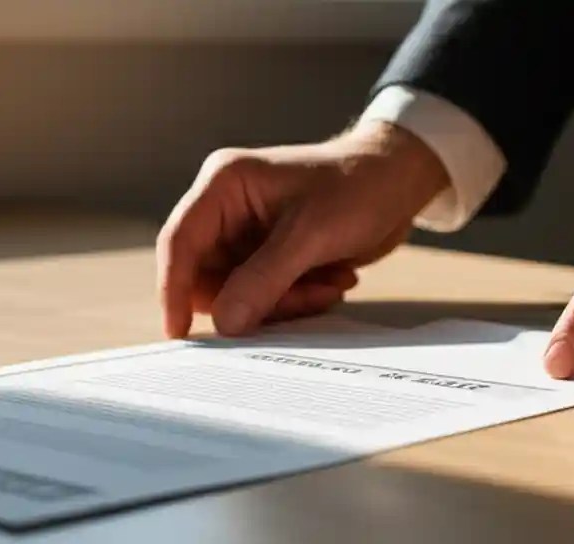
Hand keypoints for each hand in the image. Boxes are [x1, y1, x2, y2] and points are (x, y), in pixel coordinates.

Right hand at [156, 121, 448, 337]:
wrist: (400, 182)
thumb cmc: (358, 188)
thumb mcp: (311, 235)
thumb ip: (264, 279)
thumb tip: (225, 323)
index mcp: (225, 185)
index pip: (179, 242)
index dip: (173, 290)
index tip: (179, 333)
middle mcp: (228, 209)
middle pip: (208, 277)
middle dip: (253, 300)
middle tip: (301, 299)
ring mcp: (249, 234)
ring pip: (239, 295)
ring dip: (283, 303)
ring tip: (326, 286)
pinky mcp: (270, 255)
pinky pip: (265, 297)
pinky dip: (298, 299)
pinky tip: (333, 280)